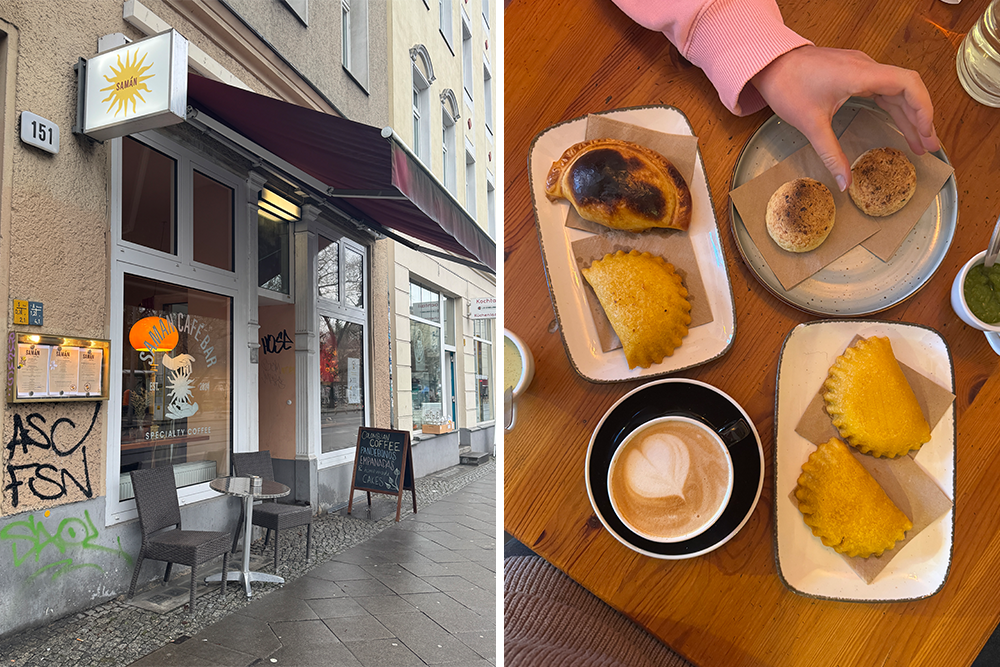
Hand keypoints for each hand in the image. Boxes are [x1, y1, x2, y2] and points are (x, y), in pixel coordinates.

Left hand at [751, 45, 939, 190]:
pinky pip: (882, 89)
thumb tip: (844, 183)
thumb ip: (831, 154)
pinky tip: (897, 125)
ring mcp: (860, 68)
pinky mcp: (852, 73)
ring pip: (895, 90)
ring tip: (918, 141)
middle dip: (920, 118)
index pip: (908, 84)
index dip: (923, 108)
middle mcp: (865, 67)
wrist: (767, 63)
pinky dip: (892, 107)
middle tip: (929, 146)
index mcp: (861, 74)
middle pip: (906, 89)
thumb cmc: (786, 85)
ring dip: (907, 115)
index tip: (926, 133)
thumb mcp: (810, 124)